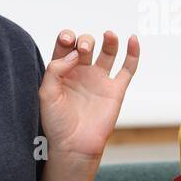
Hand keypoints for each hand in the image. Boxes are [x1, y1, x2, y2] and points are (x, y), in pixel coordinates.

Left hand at [39, 29, 139, 161]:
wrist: (74, 146)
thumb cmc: (57, 123)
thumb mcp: (46, 94)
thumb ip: (55, 70)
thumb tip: (75, 54)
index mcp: (62, 71)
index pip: (66, 45)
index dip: (67, 37)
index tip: (67, 40)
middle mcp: (81, 73)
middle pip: (86, 45)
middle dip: (85, 41)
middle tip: (84, 48)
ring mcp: (99, 80)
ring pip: (108, 52)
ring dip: (109, 40)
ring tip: (108, 35)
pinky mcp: (116, 90)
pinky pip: (128, 69)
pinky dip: (133, 53)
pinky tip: (132, 40)